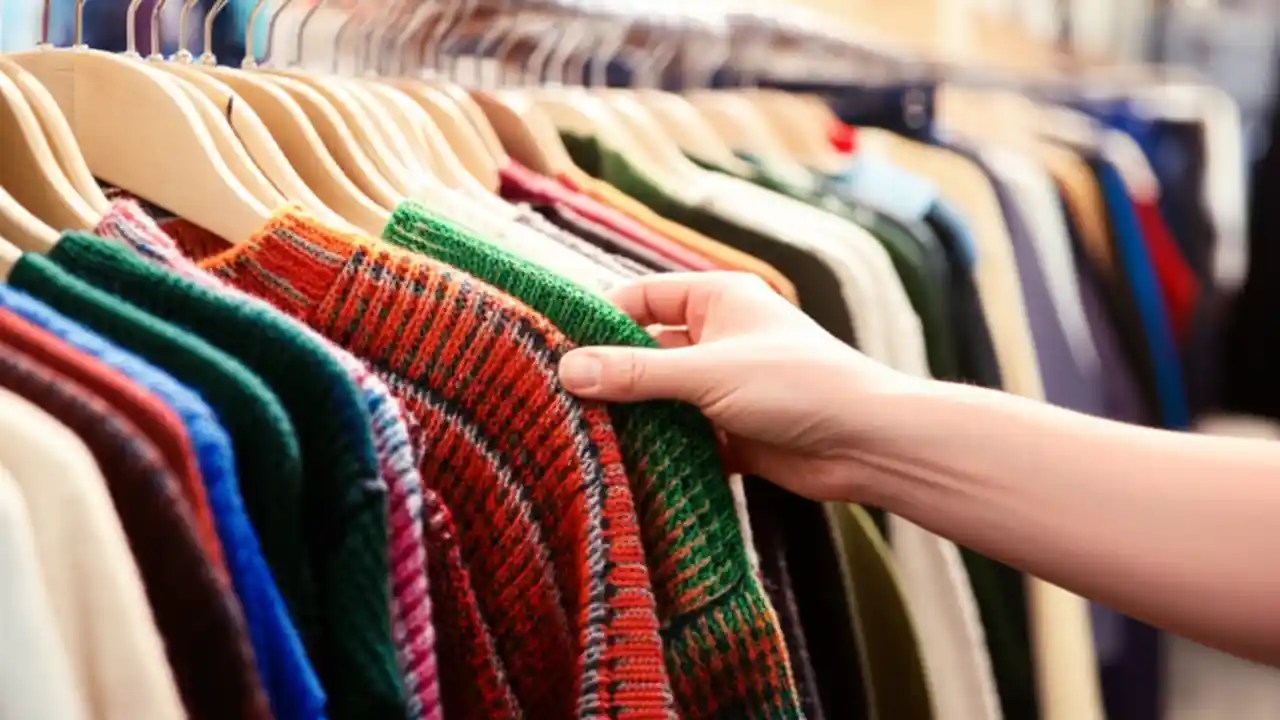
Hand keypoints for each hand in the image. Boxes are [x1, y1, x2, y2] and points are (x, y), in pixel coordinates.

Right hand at [557, 273, 925, 501]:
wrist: (867, 444)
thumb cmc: (798, 386)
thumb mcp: (706, 373)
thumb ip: (635, 372)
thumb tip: (566, 370)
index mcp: (718, 301)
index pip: (642, 298)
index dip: (600, 319)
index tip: (554, 348)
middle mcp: (720, 338)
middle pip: (646, 350)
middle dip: (610, 374)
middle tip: (558, 399)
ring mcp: (725, 386)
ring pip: (662, 397)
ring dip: (632, 415)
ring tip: (579, 435)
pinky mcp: (733, 431)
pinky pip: (682, 435)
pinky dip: (658, 448)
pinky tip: (623, 465)